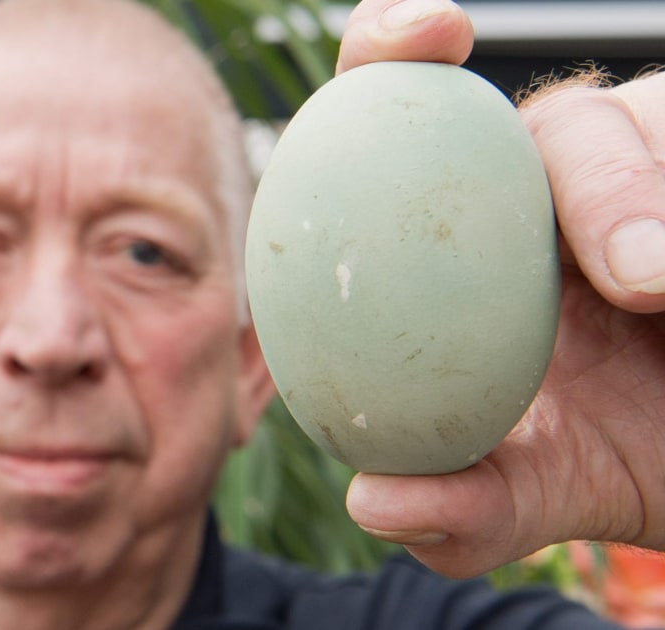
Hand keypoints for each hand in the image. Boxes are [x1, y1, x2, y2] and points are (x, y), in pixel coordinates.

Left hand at [333, 0, 664, 577]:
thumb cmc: (622, 444)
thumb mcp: (547, 483)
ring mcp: (649, 166)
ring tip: (659, 288)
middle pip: (558, 117)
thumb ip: (468, 499)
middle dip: (592, 173)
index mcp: (472, 224)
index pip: (409, 106)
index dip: (395, 49)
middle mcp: (557, 179)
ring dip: (648, 205)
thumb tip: (372, 502)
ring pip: (648, 132)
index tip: (418, 39)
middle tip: (636, 275)